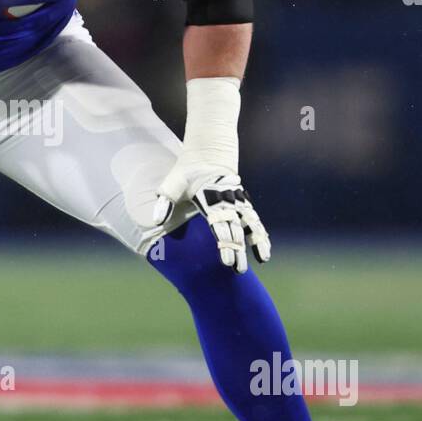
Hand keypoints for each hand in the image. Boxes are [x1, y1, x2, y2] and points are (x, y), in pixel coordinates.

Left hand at [149, 163, 270, 272]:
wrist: (208, 151)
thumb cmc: (187, 171)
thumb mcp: (173, 183)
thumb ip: (165, 202)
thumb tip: (157, 221)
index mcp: (211, 200)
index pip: (219, 226)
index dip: (224, 243)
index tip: (226, 261)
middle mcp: (228, 203)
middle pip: (235, 230)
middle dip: (237, 250)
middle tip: (239, 269)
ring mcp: (238, 202)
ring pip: (251, 224)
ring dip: (257, 241)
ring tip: (263, 258)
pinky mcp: (242, 202)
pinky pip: (254, 220)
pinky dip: (260, 233)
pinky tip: (264, 249)